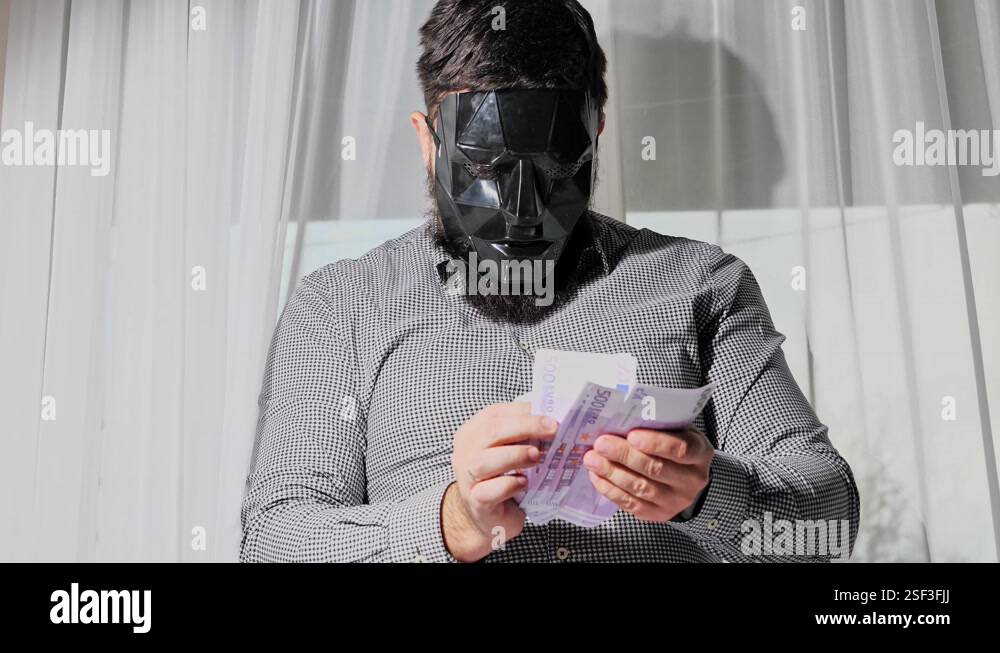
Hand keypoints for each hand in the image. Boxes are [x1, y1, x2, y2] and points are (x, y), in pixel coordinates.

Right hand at [443, 403, 557, 561]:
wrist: (490, 516)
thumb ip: (523, 433)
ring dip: (516, 455)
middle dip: (526, 427)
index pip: (495, 414)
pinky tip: (524, 483)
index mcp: (474, 431)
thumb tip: (552, 419)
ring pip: (485, 461)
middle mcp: (466, 451)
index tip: (552, 417)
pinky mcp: (475, 501)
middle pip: (491, 431)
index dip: (524, 413)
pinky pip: (488, 491)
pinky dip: (508, 485)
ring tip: (538, 457)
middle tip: (553, 430)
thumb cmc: (503, 476)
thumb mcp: (510, 449)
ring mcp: (467, 477)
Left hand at [583, 427, 712, 521]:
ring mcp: (675, 500)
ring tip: (592, 459)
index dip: (655, 443)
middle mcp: (691, 480)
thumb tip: (621, 418)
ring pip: (641, 488)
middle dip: (624, 455)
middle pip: (655, 469)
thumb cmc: (675, 445)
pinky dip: (611, 489)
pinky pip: (631, 504)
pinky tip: (597, 475)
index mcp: (700, 453)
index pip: (680, 449)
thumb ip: (658, 425)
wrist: (685, 478)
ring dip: (612, 472)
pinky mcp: (657, 514)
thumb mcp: (677, 430)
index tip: (631, 435)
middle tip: (601, 444)